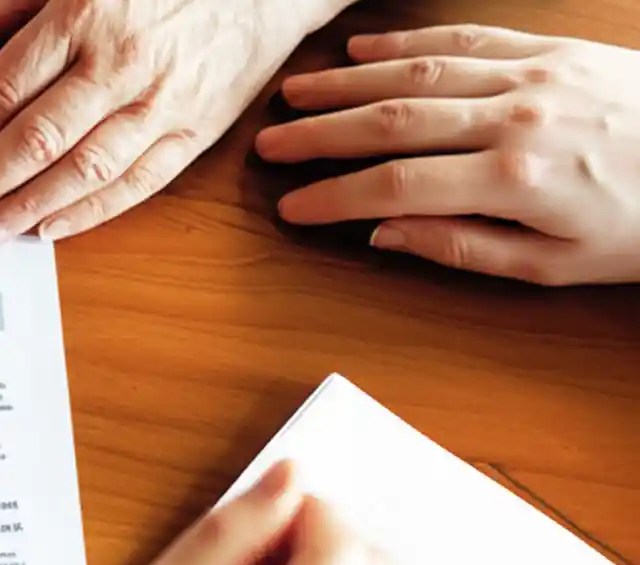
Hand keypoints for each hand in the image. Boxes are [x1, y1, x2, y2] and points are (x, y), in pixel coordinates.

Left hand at [0, 0, 354, 246]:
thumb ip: (17, 5)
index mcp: (83, 14)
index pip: (7, 89)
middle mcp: (120, 63)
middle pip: (36, 140)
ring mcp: (160, 102)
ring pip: (82, 172)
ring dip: (27, 211)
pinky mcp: (194, 132)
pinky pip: (134, 185)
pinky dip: (89, 213)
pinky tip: (49, 231)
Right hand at [257, 25, 639, 285]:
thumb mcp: (555, 266)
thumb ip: (463, 248)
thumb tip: (385, 234)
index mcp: (515, 180)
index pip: (395, 184)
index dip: (333, 196)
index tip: (291, 206)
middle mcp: (516, 117)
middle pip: (391, 121)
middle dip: (320, 133)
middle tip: (269, 143)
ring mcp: (532, 75)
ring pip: (417, 73)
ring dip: (347, 83)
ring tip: (295, 94)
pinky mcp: (550, 49)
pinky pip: (465, 39)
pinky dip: (406, 43)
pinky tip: (362, 51)